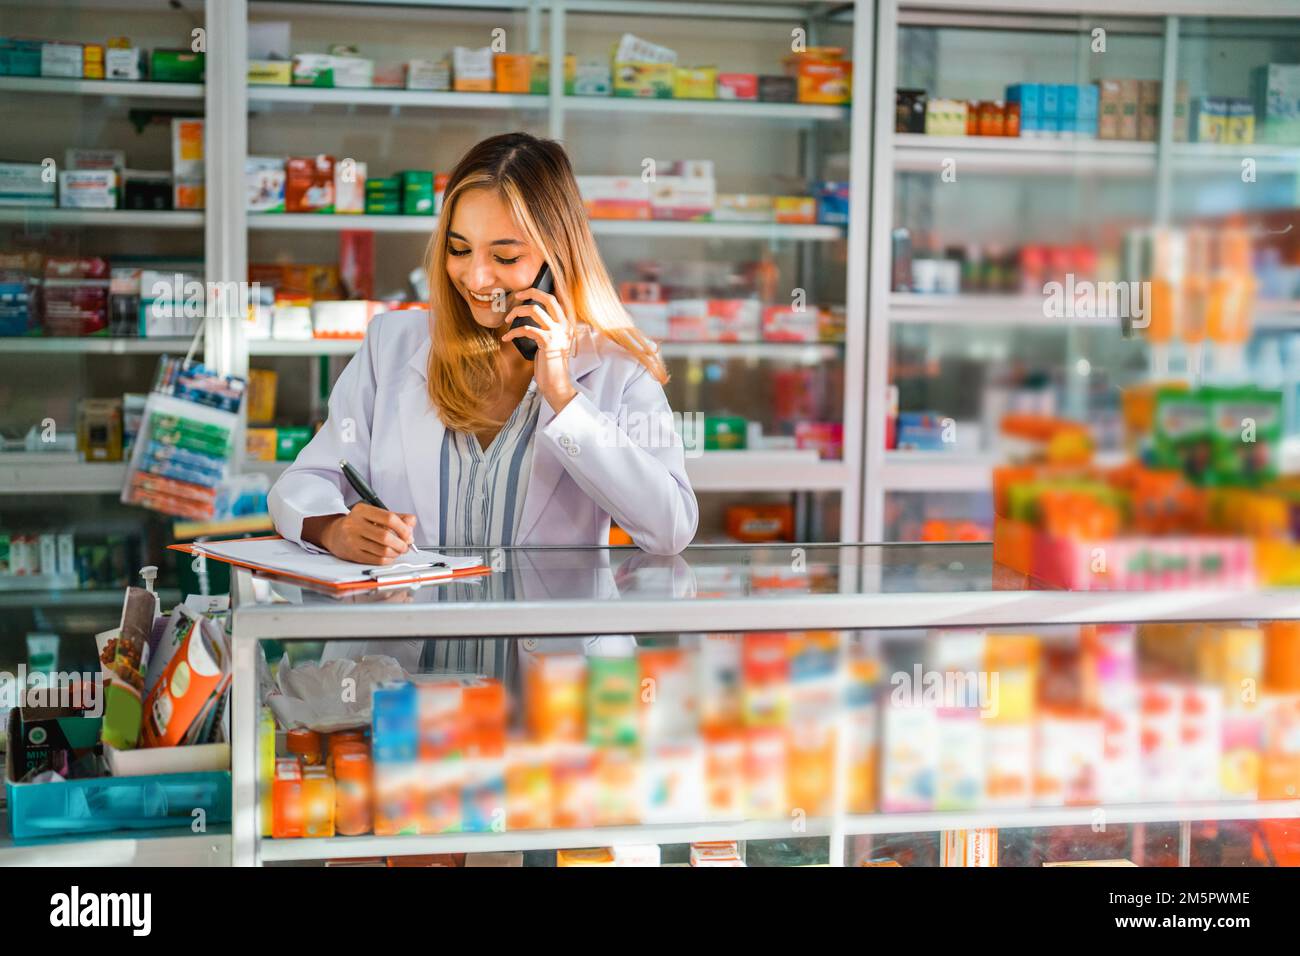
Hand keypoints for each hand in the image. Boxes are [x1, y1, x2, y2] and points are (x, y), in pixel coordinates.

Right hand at [319, 503, 415, 564]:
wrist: (334, 534)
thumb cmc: (359, 523)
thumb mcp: (375, 514)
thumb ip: (396, 516)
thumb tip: (412, 522)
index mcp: (362, 510)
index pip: (389, 518)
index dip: (403, 528)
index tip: (408, 534)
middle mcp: (355, 524)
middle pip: (386, 536)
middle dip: (401, 543)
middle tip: (406, 545)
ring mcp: (352, 540)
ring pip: (382, 550)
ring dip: (396, 552)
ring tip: (399, 550)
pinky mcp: (353, 554)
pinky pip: (377, 560)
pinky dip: (388, 559)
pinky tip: (390, 556)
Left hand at [501, 286, 578, 412]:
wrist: (556, 383)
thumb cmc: (550, 365)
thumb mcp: (551, 344)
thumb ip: (546, 329)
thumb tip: (528, 317)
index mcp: (566, 325)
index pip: (555, 301)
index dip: (540, 292)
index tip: (525, 293)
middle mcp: (564, 325)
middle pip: (548, 298)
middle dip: (530, 292)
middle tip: (517, 295)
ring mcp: (557, 332)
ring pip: (534, 309)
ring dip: (517, 312)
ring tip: (508, 319)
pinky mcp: (547, 341)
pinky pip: (526, 329)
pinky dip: (513, 332)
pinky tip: (506, 337)